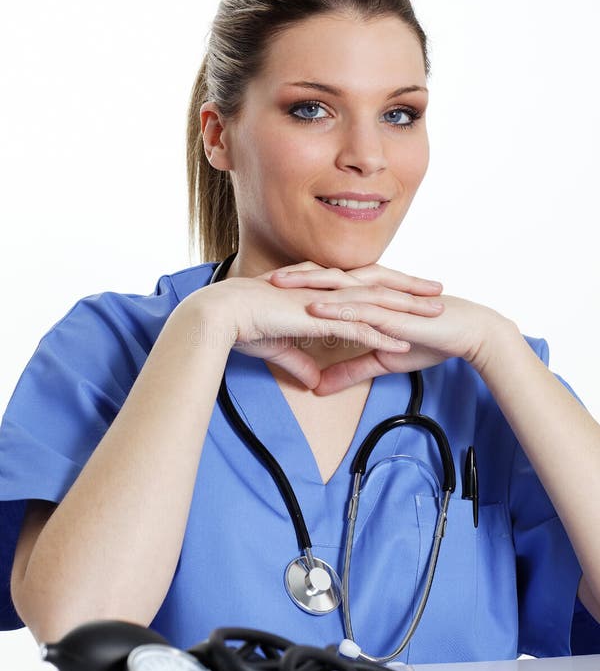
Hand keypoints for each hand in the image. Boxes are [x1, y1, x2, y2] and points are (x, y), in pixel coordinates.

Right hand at [187, 260, 432, 389]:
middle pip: (378, 288)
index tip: (411, 293)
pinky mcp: (317, 318)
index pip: (362, 289)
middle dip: (410, 291)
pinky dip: (382, 336)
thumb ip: (300, 362)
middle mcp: (326, 292)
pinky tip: (404, 343)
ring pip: (375, 304)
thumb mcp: (279, 348)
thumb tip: (314, 381)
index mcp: (318, 293)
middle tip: (438, 293)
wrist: (220, 315)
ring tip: (435, 315)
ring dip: (407, 311)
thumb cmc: (242, 325)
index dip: (388, 290)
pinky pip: (357, 328)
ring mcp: (324, 303)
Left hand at [268, 264, 512, 394]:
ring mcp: (382, 297)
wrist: (466, 334)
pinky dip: (336, 306)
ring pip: (338, 286)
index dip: (296, 285)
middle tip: (259, 279)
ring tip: (277, 284)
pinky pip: (361, 307)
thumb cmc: (427, 340)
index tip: (265, 290)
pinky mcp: (394, 310)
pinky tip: (315, 307)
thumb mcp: (380, 359)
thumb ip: (349, 371)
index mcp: (367, 295)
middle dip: (292, 277)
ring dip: (306, 284)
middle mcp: (371, 290)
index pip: (325, 285)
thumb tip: (319, 388)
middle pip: (324, 277)